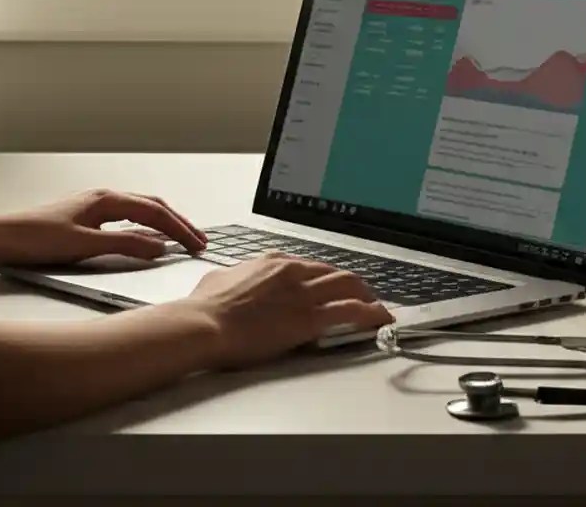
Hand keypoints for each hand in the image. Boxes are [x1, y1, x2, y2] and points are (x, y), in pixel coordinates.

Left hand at [2, 188, 208, 264]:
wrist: (0, 237)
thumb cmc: (34, 238)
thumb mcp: (84, 245)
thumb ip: (124, 245)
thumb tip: (159, 247)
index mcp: (106, 200)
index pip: (155, 212)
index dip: (180, 229)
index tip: (197, 246)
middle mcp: (103, 199)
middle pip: (152, 207)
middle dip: (179, 223)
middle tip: (199, 242)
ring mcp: (94, 208)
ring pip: (140, 211)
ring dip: (164, 224)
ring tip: (181, 240)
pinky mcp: (85, 219)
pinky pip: (126, 219)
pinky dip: (146, 228)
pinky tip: (147, 240)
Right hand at [180, 253, 393, 369]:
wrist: (205, 324)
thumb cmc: (206, 308)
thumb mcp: (221, 280)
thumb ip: (238, 278)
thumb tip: (236, 280)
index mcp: (272, 262)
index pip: (309, 265)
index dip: (324, 277)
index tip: (329, 286)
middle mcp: (293, 270)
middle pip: (334, 272)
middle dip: (352, 284)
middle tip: (362, 296)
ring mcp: (303, 292)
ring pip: (349, 285)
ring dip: (367, 296)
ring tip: (376, 308)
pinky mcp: (310, 317)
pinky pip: (351, 311)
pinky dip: (371, 314)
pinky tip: (381, 321)